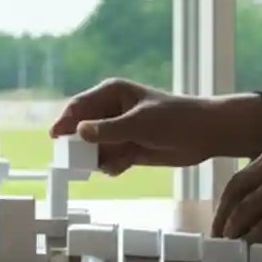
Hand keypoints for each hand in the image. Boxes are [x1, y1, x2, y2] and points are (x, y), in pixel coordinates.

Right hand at [49, 79, 261, 174]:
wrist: (206, 135)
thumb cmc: (175, 119)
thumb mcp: (139, 123)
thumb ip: (108, 129)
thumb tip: (78, 132)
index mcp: (111, 93)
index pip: (79, 106)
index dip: (65, 121)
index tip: (55, 138)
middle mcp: (111, 111)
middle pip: (82, 129)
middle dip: (80, 145)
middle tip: (77, 160)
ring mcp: (119, 132)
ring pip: (93, 148)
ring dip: (97, 158)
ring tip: (112, 162)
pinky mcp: (127, 149)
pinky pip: (107, 160)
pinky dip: (111, 166)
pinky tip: (121, 167)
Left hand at [212, 103, 261, 242]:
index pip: (251, 168)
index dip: (239, 191)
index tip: (233, 206)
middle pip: (238, 186)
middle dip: (224, 211)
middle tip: (218, 229)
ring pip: (249, 206)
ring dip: (235, 227)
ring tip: (228, 242)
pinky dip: (256, 236)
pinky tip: (251, 245)